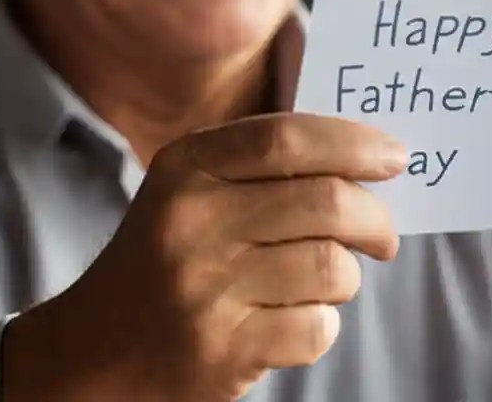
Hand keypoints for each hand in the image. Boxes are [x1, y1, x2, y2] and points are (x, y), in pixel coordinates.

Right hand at [2, 113, 405, 401]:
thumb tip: (371, 158)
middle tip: (384, 236)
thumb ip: (266, 166)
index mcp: (186, 168)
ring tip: (324, 282)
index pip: (286, 139)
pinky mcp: (221, 349)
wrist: (95, 352)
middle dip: (375, 219)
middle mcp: (191, 222)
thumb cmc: (168, 258)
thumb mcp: (193, 191)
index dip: (354, 143)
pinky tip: (293, 320)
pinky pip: (316, 328)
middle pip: (326, 202)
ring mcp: (205, 288)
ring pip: (330, 268)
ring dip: (345, 278)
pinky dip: (321, 325)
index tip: (395, 157)